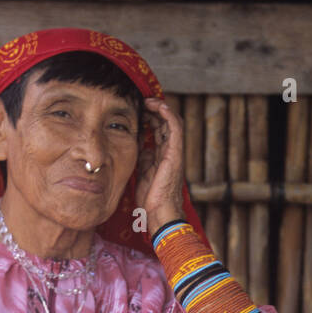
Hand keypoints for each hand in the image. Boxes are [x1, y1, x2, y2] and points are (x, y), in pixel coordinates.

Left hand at [134, 98, 184, 232]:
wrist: (158, 213)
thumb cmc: (150, 199)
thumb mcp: (140, 172)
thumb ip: (141, 158)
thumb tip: (137, 144)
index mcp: (161, 155)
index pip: (157, 129)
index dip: (148, 116)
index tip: (136, 108)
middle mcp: (169, 151)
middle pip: (164, 122)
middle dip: (153, 109)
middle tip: (140, 100)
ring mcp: (173, 151)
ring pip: (171, 121)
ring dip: (160, 108)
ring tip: (148, 100)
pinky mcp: (176, 153)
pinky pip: (175, 128)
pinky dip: (169, 114)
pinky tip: (159, 106)